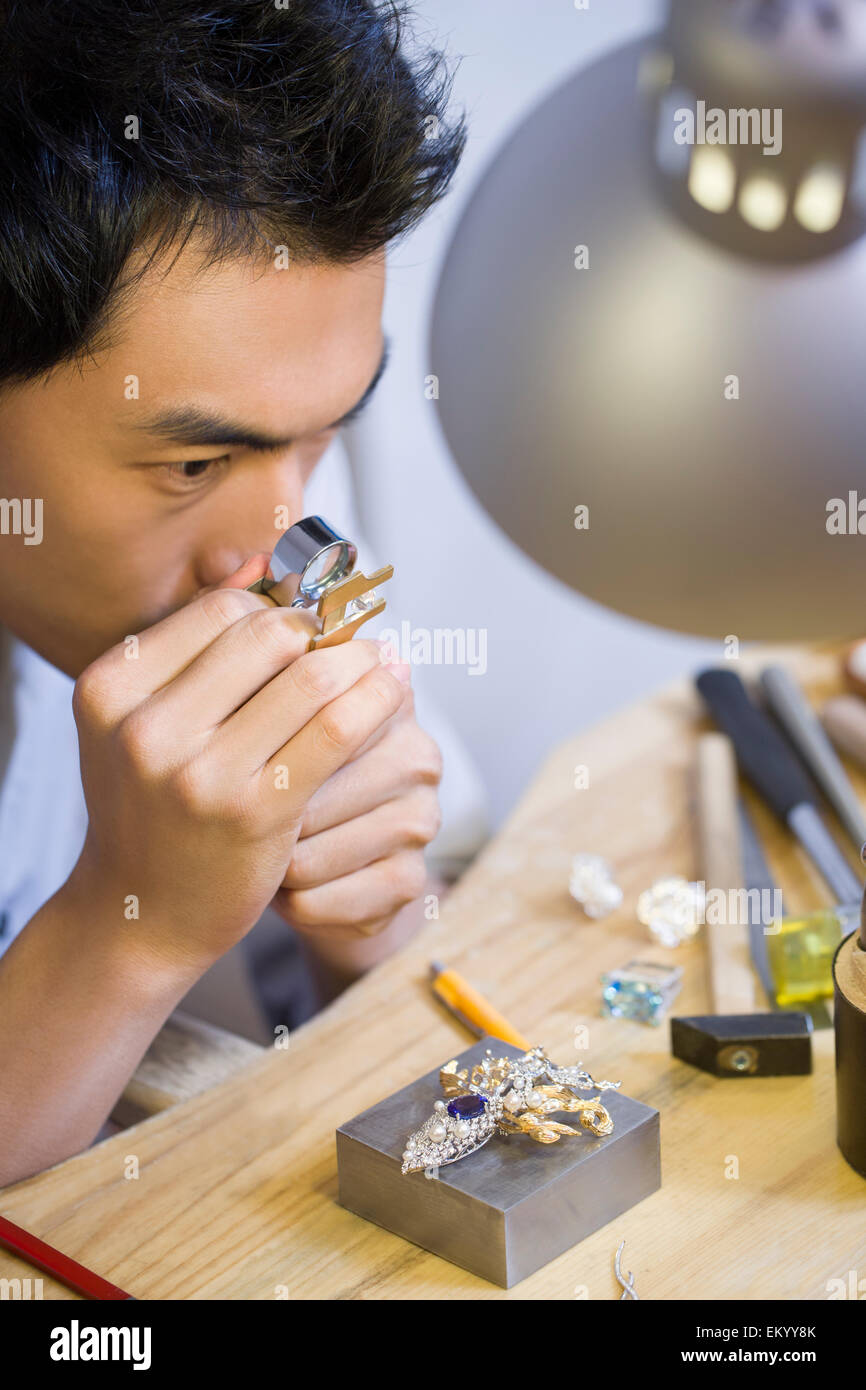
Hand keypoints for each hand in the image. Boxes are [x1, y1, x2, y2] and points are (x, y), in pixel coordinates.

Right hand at [69, 580, 412, 975]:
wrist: (143, 912)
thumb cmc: (153, 803)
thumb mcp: (147, 717)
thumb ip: (200, 642)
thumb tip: (267, 560)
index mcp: (111, 688)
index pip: (220, 610)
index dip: (278, 608)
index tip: (311, 622)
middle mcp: (146, 727)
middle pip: (268, 634)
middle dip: (322, 630)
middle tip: (353, 638)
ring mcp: (200, 773)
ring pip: (311, 676)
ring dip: (361, 660)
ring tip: (382, 662)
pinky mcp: (257, 812)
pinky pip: (338, 728)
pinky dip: (375, 699)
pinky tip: (391, 692)